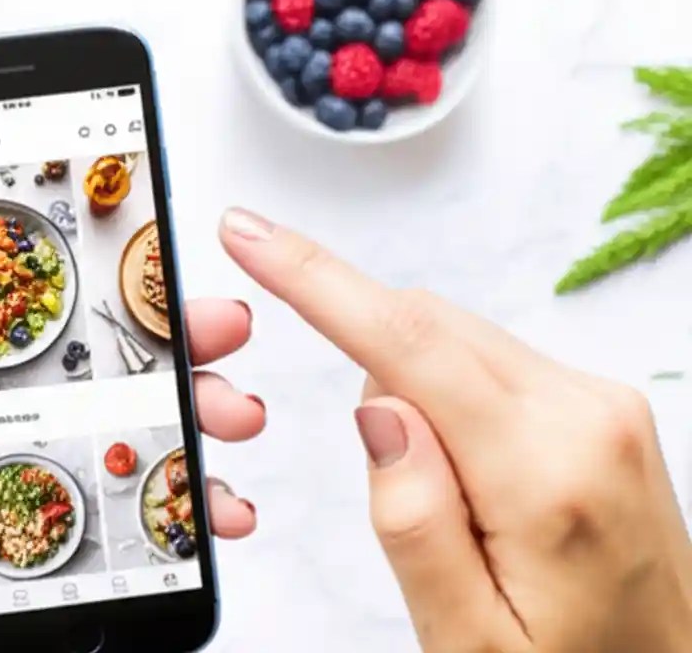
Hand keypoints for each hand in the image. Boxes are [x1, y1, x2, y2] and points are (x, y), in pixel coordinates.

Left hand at [0, 300, 263, 652]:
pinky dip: (202, 511)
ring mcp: (52, 539)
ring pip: (133, 455)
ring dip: (195, 424)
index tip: (116, 277)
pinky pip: (157, 531)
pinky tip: (222, 506)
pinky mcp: (98, 584)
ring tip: (234, 416)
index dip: (58, 315)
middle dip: (156, 357)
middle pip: (84, 398)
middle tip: (215, 333)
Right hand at [220, 207, 691, 652]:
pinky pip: (484, 363)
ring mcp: (599, 402)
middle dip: (373, 379)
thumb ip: (412, 520)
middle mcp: (584, 415)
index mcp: (544, 475)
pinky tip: (476, 484)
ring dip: (413, 398)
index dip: (315, 280)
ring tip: (454, 510)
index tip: (251, 236)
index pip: (407, 344)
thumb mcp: (464, 637)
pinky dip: (449, 403)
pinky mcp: (598, 404)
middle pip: (425, 330)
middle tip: (393, 489)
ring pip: (451, 343)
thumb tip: (378, 404)